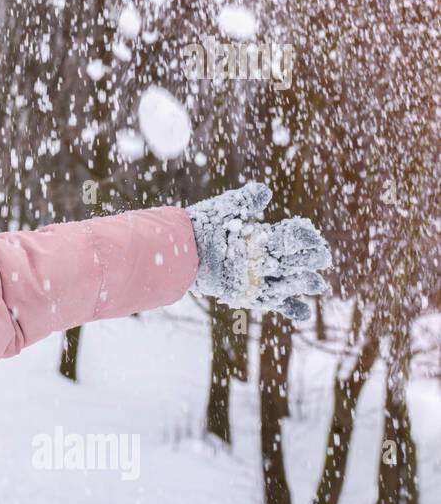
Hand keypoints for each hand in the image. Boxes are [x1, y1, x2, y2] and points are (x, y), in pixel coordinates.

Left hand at [187, 182, 331, 320]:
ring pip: (287, 282)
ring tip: (317, 284)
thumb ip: (245, 200)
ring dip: (302, 283)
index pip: (290, 237)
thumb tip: (264, 190)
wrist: (181, 250)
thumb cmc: (202, 226)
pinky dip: (289, 309)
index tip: (313, 237)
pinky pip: (272, 303)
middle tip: (322, 259)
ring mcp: (255, 277)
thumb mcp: (225, 209)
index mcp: (260, 236)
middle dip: (309, 260)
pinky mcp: (246, 294)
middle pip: (292, 260)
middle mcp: (261, 258)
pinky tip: (304, 312)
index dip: (303, 237)